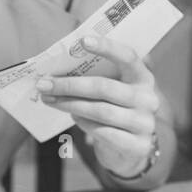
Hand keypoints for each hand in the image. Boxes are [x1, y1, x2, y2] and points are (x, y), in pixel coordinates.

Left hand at [33, 35, 159, 179]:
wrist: (131, 150)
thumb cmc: (114, 111)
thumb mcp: (112, 91)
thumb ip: (96, 76)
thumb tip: (58, 67)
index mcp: (143, 78)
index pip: (128, 57)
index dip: (107, 47)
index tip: (83, 40)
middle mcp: (147, 98)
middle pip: (104, 87)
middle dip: (70, 85)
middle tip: (44, 84)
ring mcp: (144, 123)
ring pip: (100, 110)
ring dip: (69, 104)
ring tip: (49, 99)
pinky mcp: (137, 145)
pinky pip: (102, 131)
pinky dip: (83, 123)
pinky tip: (72, 116)